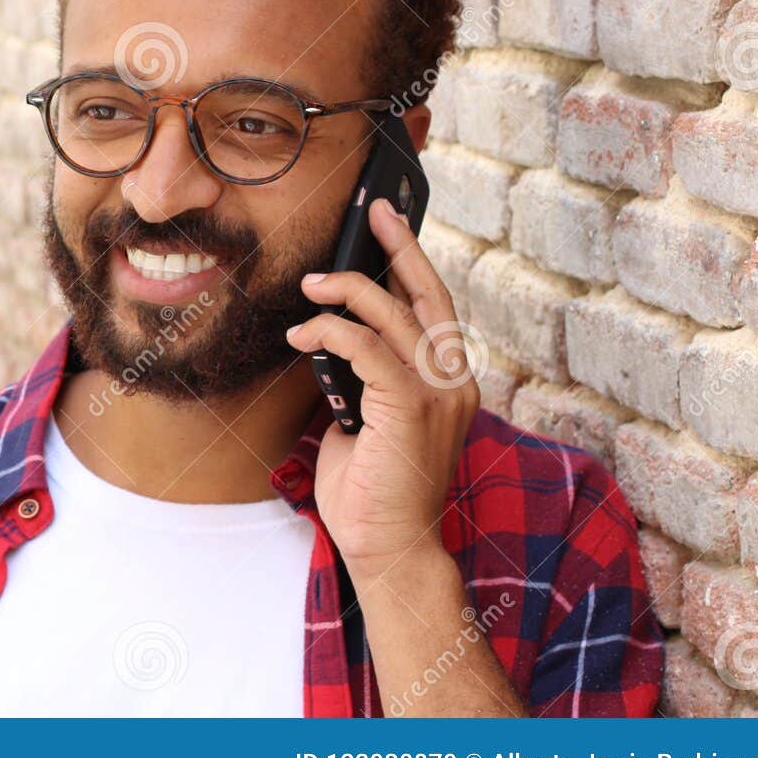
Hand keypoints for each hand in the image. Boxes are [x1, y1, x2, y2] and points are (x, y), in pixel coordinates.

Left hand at [283, 197, 480, 582]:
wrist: (387, 548)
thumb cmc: (371, 489)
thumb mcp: (366, 418)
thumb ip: (362, 377)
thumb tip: (331, 338)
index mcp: (449, 381)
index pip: (434, 308)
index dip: (412, 263)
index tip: (389, 226)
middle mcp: (453, 380)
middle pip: (428, 294)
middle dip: (399, 246)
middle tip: (373, 210)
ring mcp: (438, 393)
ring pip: (393, 314)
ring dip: (347, 290)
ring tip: (310, 283)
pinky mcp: (411, 407)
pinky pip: (367, 348)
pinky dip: (331, 332)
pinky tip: (303, 333)